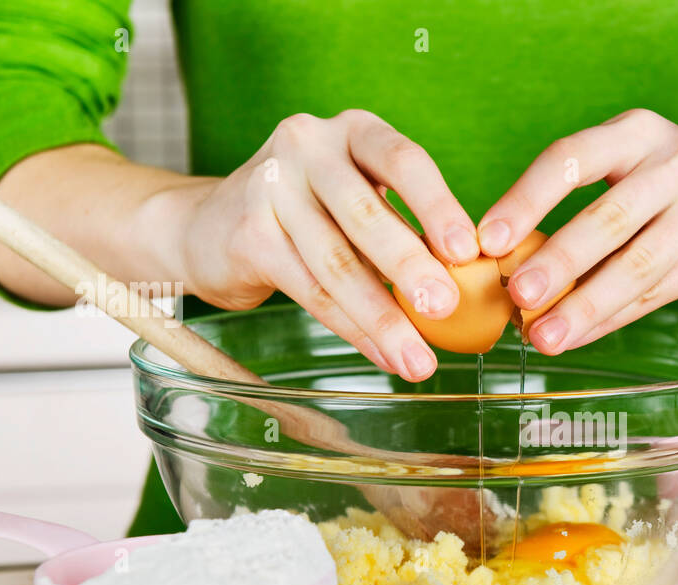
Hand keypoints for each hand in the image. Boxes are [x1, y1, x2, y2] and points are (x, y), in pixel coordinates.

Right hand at [158, 111, 479, 380]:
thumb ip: (405, 233)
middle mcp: (309, 147)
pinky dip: (353, 329)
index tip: (467, 251)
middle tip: (446, 309)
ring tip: (418, 360)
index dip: (438, 206)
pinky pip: (311, 289)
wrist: (209, 228)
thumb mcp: (360, 207)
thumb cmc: (309, 218)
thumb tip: (468, 292)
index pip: (404, 160)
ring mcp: (272, 186)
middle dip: (411, 267)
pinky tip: (383, 356)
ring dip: (384, 318)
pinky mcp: (249, 234)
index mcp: (355, 132)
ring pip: (338, 262)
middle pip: (367, 214)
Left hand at [476, 109, 677, 354]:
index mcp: (638, 132)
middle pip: (609, 214)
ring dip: (584, 304)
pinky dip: (612, 319)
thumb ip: (582, 212)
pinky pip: (658, 293)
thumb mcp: (636, 178)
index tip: (489, 238)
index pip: (573, 156)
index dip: (527, 198)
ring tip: (543, 335)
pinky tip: (579, 336)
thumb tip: (508, 272)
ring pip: (637, 262)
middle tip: (516, 294)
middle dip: (557, 259)